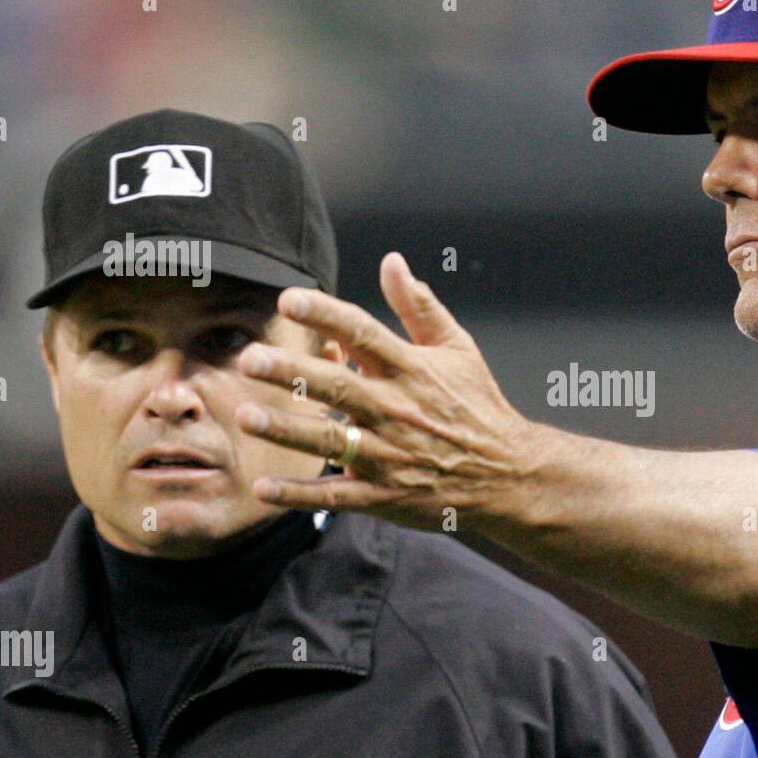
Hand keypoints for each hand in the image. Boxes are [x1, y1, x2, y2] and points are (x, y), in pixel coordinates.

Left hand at [235, 252, 537, 529]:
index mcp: (412, 369)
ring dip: (287, 430)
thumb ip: (419, 307)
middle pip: (338, 386)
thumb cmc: (479, 407)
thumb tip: (392, 262)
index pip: (364, 333)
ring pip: (330, 441)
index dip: (326, 314)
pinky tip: (264, 488)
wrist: (509, 473)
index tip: (289, 300)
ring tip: (248, 415)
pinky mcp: (385, 494)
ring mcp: (390, 455)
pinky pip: (336, 495)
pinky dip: (300, 494)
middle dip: (293, 373)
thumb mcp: (458, 349)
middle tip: (252, 358)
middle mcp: (397, 409)